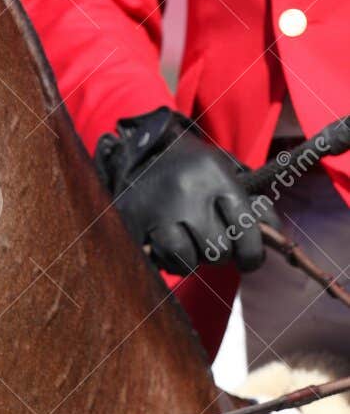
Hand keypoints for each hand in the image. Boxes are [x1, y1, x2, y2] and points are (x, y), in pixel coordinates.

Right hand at [95, 108, 266, 273]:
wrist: (147, 151)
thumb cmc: (197, 170)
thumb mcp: (228, 174)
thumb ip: (254, 205)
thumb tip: (277, 239)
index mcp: (217, 176)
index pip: (247, 229)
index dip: (252, 255)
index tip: (249, 260)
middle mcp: (189, 191)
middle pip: (219, 250)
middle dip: (221, 254)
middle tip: (214, 243)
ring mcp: (158, 208)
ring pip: (189, 259)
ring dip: (194, 260)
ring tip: (192, 245)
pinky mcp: (135, 222)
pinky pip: (162, 260)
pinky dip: (171, 262)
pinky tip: (171, 248)